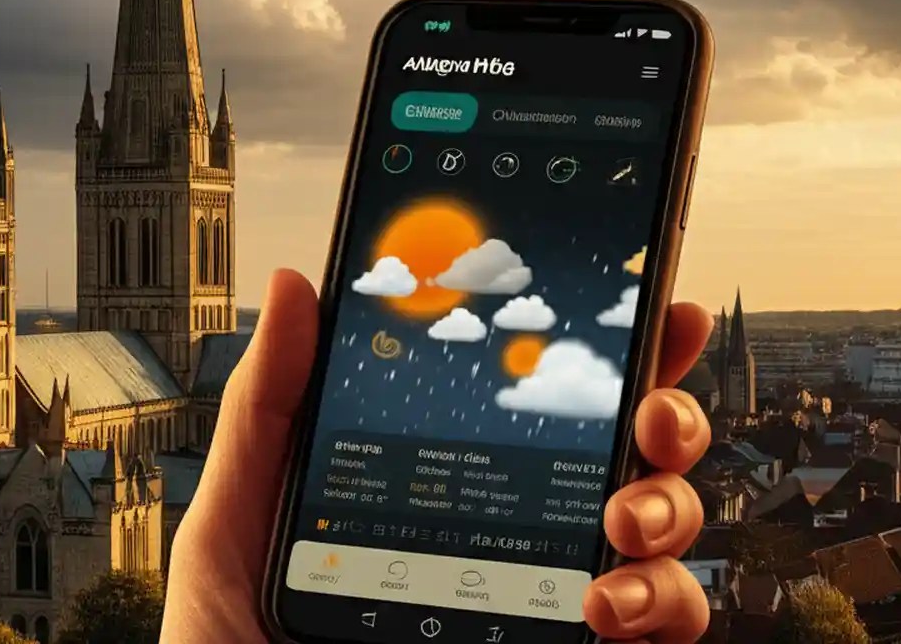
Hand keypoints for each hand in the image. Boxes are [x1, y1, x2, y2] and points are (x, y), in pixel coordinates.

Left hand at [161, 269, 711, 643]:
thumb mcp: (234, 528)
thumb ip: (266, 412)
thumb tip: (297, 290)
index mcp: (444, 487)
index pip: (534, 403)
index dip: (598, 348)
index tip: (639, 305)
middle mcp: (512, 538)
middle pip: (622, 454)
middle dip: (664, 414)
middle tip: (647, 411)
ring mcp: (548, 602)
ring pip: (660, 533)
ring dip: (666, 506)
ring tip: (621, 519)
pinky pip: (661, 626)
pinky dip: (660, 603)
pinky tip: (604, 601)